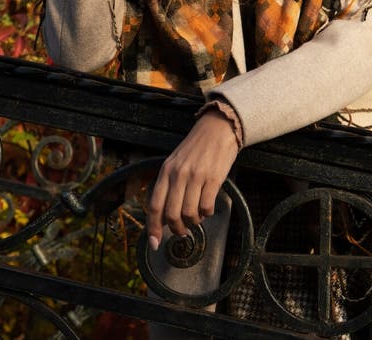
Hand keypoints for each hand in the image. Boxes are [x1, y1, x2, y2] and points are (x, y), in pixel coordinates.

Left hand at [147, 111, 238, 248]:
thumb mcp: (176, 162)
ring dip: (194, 221)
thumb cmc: (197, 147)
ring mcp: (196, 176)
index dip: (153, 228)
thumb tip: (164, 215)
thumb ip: (169, 185)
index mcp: (166, 171)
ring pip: (189, 213)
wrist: (218, 128)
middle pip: (172, 214)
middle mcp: (178, 174)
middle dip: (177, 228)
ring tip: (198, 216)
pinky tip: (208, 207)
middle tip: (183, 230)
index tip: (154, 243)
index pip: (155, 205)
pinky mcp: (213, 178)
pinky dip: (207, 213)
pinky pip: (207, 206)